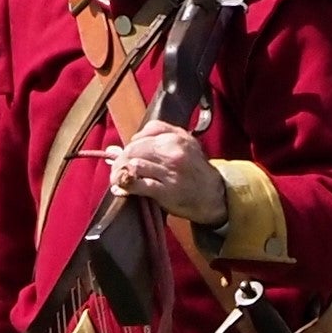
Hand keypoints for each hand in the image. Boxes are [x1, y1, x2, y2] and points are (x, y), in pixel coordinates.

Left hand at [105, 121, 231, 227]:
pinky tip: (121, 190)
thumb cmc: (194, 169)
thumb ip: (155, 137)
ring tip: (118, 180)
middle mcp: (173, 151)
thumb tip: (124, 143)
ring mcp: (170, 171)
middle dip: (120, 161)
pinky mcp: (167, 190)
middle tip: (117, 170)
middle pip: (133, 150)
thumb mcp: (183, 143)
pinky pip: (139, 185)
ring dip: (120, 174)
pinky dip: (126, 187)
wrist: (214, 195)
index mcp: (175, 137)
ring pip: (133, 165)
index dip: (128, 148)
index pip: (140, 137)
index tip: (125, 157)